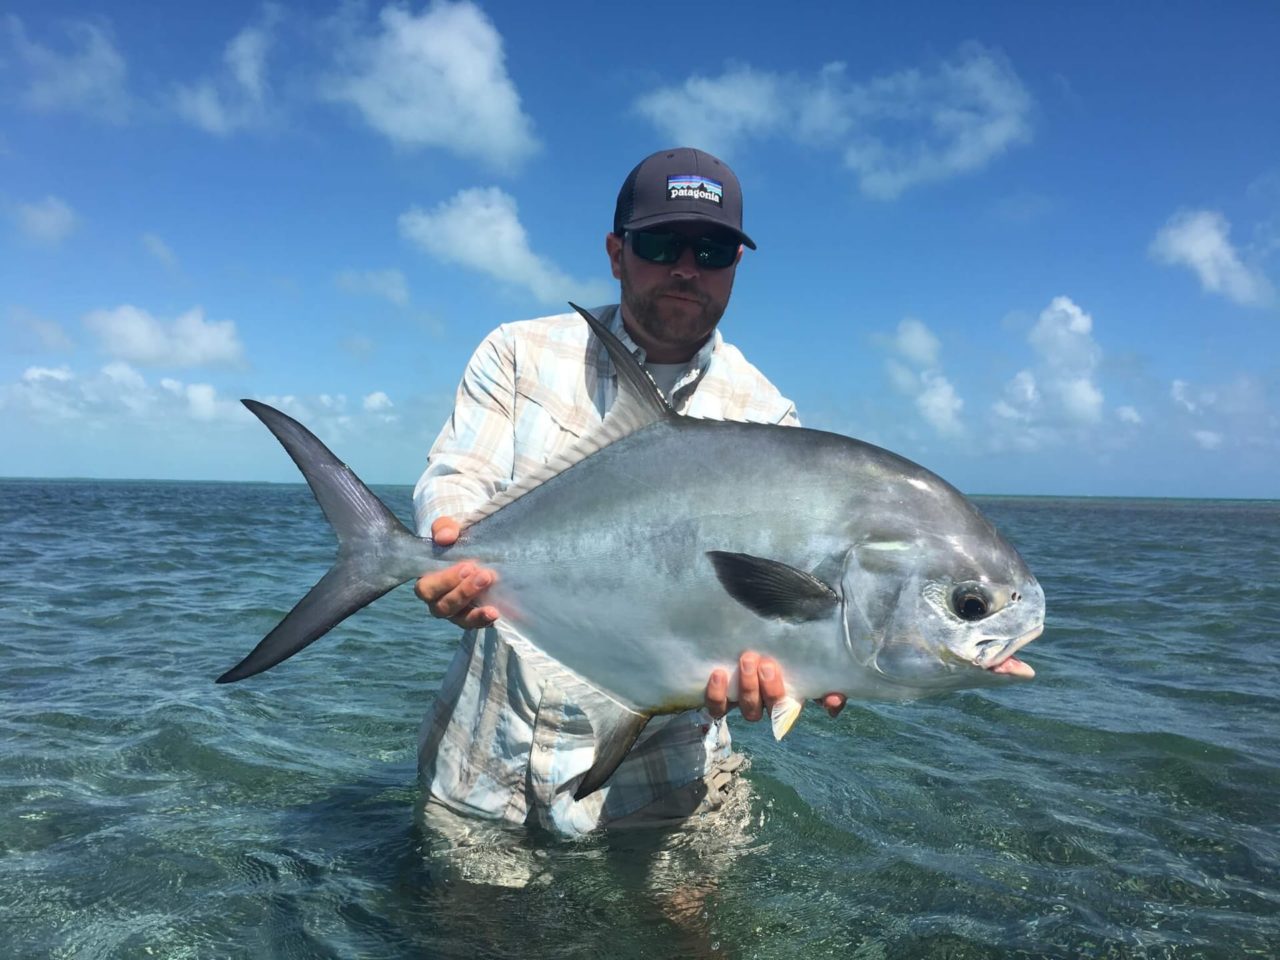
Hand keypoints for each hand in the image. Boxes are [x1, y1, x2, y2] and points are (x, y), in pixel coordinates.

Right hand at [413, 516, 499, 628]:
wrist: (474, 547)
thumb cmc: (455, 539)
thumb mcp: (449, 528)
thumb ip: (444, 528)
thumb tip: (445, 537)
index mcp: (427, 582)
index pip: (427, 589)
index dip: (445, 581)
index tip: (468, 566)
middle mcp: (438, 601)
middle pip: (444, 606)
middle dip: (465, 593)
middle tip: (485, 576)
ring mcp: (456, 611)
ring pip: (461, 620)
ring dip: (476, 614)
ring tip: (492, 609)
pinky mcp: (473, 615)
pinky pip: (477, 624)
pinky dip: (486, 621)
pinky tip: (497, 614)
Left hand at [703, 652, 846, 720]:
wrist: (730, 624)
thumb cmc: (770, 639)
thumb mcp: (795, 646)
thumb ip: (819, 671)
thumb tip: (834, 700)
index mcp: (790, 691)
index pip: (814, 703)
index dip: (823, 705)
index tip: (830, 697)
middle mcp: (767, 701)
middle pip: (774, 709)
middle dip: (772, 688)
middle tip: (767, 664)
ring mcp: (743, 700)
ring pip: (750, 711)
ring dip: (749, 688)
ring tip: (747, 660)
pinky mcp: (719, 696)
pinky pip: (718, 707)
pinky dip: (717, 695)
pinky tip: (719, 674)